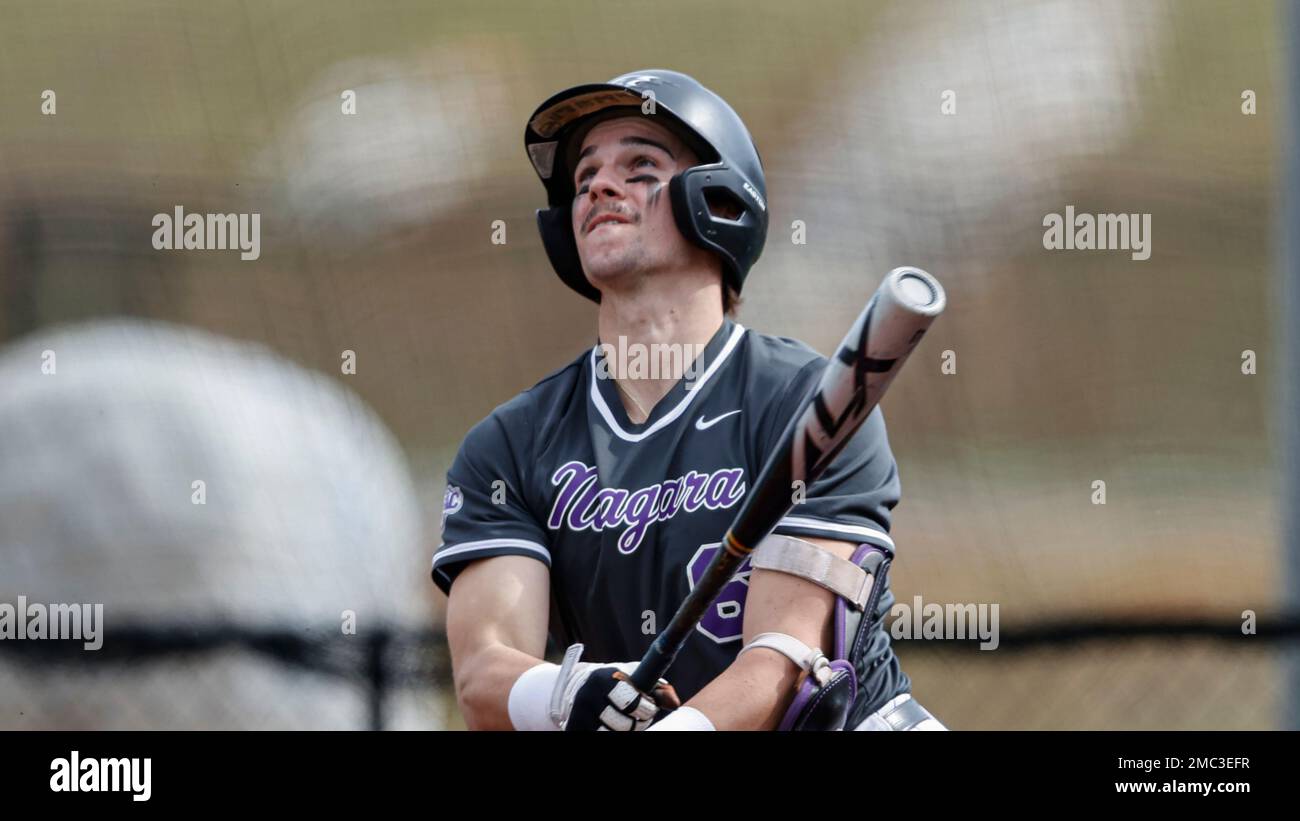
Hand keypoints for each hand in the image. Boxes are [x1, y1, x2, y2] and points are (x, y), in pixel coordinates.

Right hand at [549, 644, 679, 730]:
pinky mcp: (575, 725)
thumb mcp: (634, 678)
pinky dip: (610, 731)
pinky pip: (599, 734)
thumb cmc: (616, 681)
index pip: (632, 701)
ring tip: (625, 721)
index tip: (649, 707)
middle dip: (638, 722)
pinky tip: (612, 726)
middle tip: (639, 717)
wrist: (579, 686)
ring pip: (612, 733)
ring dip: (625, 730)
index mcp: (606, 678)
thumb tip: (675, 703)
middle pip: (624, 723)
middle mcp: (589, 695)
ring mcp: (580, 712)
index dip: (646, 709)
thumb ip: (656, 688)